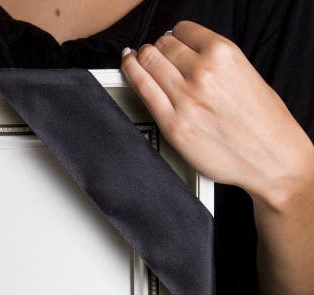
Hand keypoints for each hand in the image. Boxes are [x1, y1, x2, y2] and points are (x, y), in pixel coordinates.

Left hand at [121, 21, 313, 210]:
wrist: (271, 157)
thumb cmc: (263, 121)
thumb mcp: (246, 73)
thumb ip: (216, 61)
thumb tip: (187, 52)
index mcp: (224, 55)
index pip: (183, 31)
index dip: (173, 35)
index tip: (170, 40)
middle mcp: (202, 73)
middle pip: (162, 47)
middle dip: (156, 47)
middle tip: (152, 52)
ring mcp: (184, 100)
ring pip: (147, 63)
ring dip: (139, 58)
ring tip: (135, 57)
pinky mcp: (172, 124)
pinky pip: (142, 90)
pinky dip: (130, 73)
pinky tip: (128, 67)